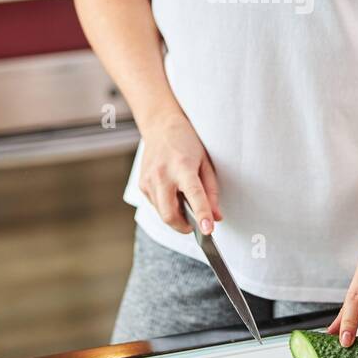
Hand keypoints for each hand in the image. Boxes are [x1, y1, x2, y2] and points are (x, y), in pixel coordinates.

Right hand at [138, 110, 222, 234]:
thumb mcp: (206, 163)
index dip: (201, 214)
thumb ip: (211, 191)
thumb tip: (216, 217)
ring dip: (175, 216)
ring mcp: (149, 180)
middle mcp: (162, 174)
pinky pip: (156, 205)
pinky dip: (166, 206)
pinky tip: (172, 193)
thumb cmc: (187, 143)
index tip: (208, 230)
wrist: (161, 126)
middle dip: (183, 227)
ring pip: (161, 213)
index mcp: (182, 166)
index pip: (193, 195)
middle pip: (169, 214)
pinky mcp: (142, 184)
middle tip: (195, 226)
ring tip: (183, 200)